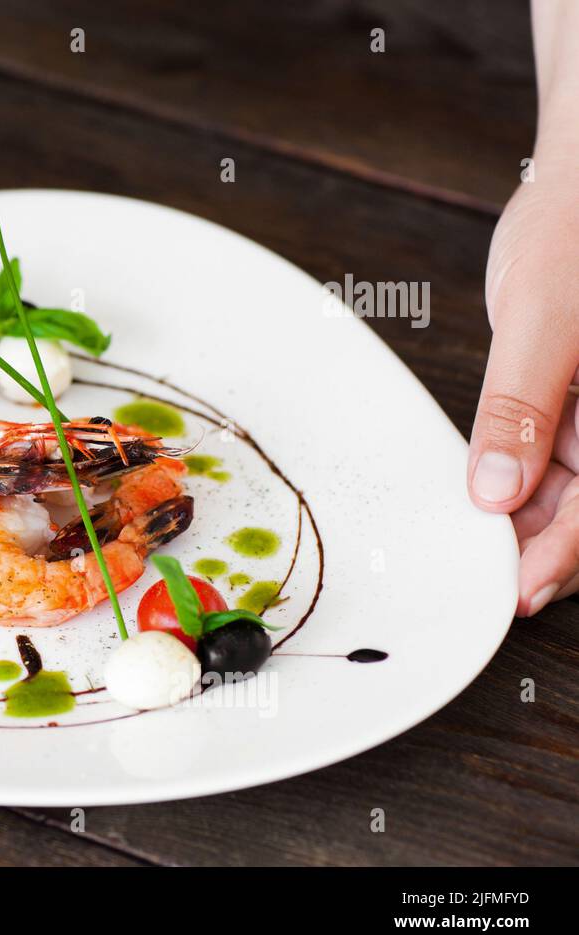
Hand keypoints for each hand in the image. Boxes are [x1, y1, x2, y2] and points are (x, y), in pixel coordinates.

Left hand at [471, 143, 578, 615]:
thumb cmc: (577, 228)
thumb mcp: (544, 321)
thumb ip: (522, 409)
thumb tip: (498, 493)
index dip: (566, 553)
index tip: (518, 592)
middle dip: (549, 551)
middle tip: (491, 589)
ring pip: (577, 489)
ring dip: (533, 524)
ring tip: (480, 555)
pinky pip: (558, 455)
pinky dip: (524, 482)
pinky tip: (487, 504)